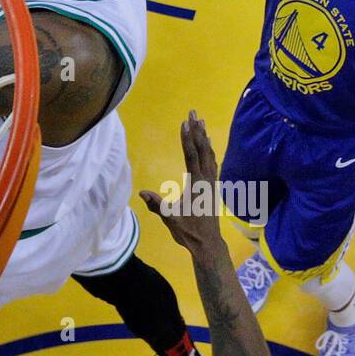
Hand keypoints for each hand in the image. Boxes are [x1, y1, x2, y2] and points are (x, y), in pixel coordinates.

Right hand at [138, 111, 223, 255]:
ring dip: (204, 137)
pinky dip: (210, 149)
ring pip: (209, 154)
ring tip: (201, 121)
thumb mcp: (170, 219)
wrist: (207, 243)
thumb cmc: (187, 231)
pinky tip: (209, 143)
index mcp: (196, 185)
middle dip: (197, 130)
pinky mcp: (212, 186)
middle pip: (202, 150)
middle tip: (193, 112)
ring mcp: (211, 182)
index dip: (187, 139)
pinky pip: (212, 162)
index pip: (191, 157)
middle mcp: (206, 180)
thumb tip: (142, 193)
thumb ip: (157, 205)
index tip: (184, 123)